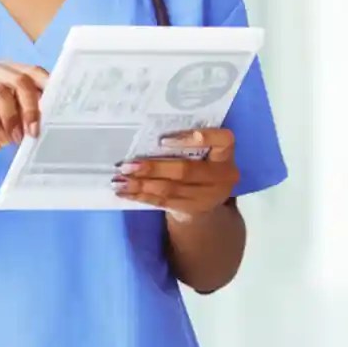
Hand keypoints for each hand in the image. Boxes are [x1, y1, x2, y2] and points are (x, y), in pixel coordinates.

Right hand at [0, 61, 48, 169]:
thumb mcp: (20, 118)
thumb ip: (33, 108)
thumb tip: (56, 109)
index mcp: (7, 69)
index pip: (32, 70)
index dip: (47, 88)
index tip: (56, 108)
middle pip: (19, 79)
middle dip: (30, 107)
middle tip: (34, 130)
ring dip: (11, 119)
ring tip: (16, 138)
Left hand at [112, 128, 238, 220]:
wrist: (207, 199)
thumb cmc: (199, 163)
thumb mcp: (203, 151)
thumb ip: (186, 143)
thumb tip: (146, 137)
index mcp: (226, 153)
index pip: (221, 140)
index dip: (192, 139)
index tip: (163, 140)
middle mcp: (223, 175)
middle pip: (186, 170)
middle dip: (154, 168)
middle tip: (128, 165)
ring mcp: (209, 196)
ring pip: (171, 189)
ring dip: (142, 184)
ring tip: (120, 180)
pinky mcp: (192, 210)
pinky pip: (164, 203)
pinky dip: (142, 196)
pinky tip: (125, 192)